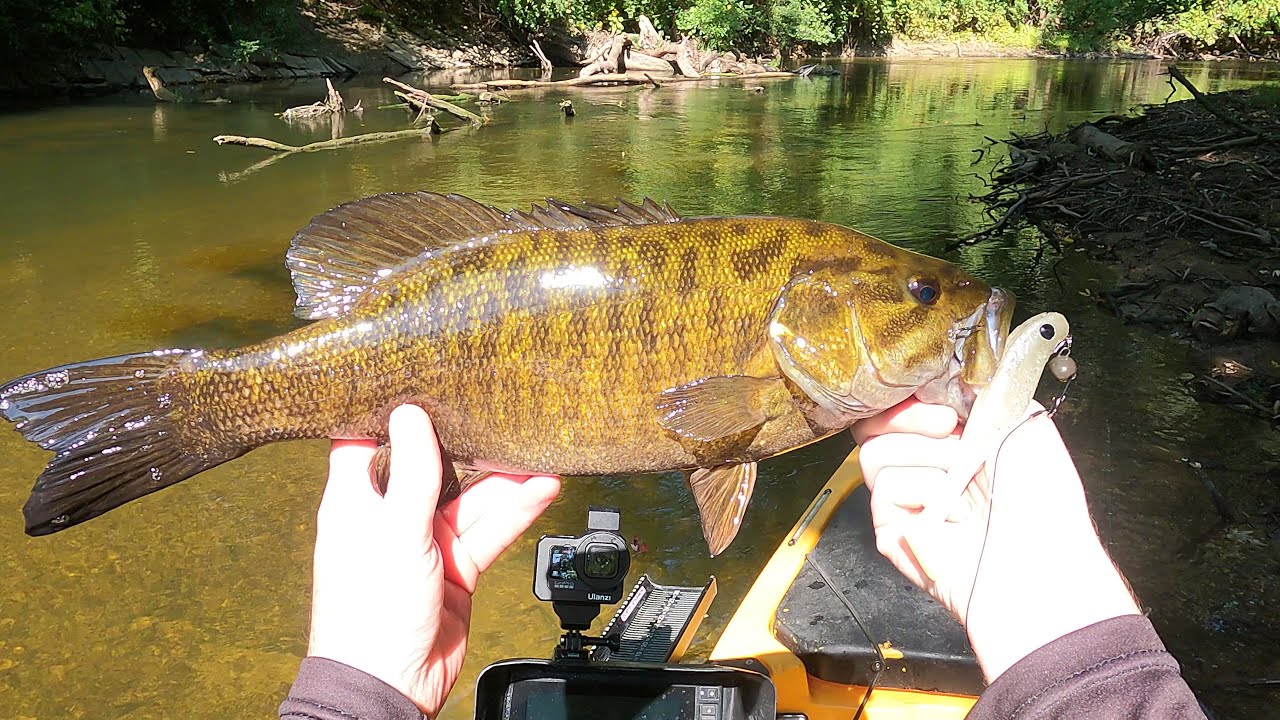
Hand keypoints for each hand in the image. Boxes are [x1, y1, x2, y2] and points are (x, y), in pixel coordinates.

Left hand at [307, 404, 560, 714]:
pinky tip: (541, 489)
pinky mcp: (455, 567)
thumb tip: (409, 414)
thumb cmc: (370, 612)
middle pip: (431, 467)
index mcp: (355, 501)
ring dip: (503, 479)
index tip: (417, 382)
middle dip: (466, 443)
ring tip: (537, 450)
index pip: (364, 441)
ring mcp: (424, 542)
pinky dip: (515, 511)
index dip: (388, 413)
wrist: (391, 683)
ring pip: (470, 499)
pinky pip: (489, 531)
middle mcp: (388, 517)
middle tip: (498, 410)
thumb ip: (410, 472)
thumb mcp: (393, 530)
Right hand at [853, 399, 1139, 682]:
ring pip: (874, 453)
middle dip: (907, 417)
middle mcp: (926, 470)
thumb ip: (979, 388)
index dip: (909, 394)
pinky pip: (886, 488)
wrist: (1041, 553)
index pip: (901, 405)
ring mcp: (907, 502)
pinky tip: (956, 516)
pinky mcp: (893, 531)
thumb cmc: (1043, 495)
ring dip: (926, 458)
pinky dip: (925, 494)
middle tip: (947, 427)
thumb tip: (945, 374)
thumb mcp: (1022, 419)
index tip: (941, 398)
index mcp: (954, 442)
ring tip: (963, 483)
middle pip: (874, 425)